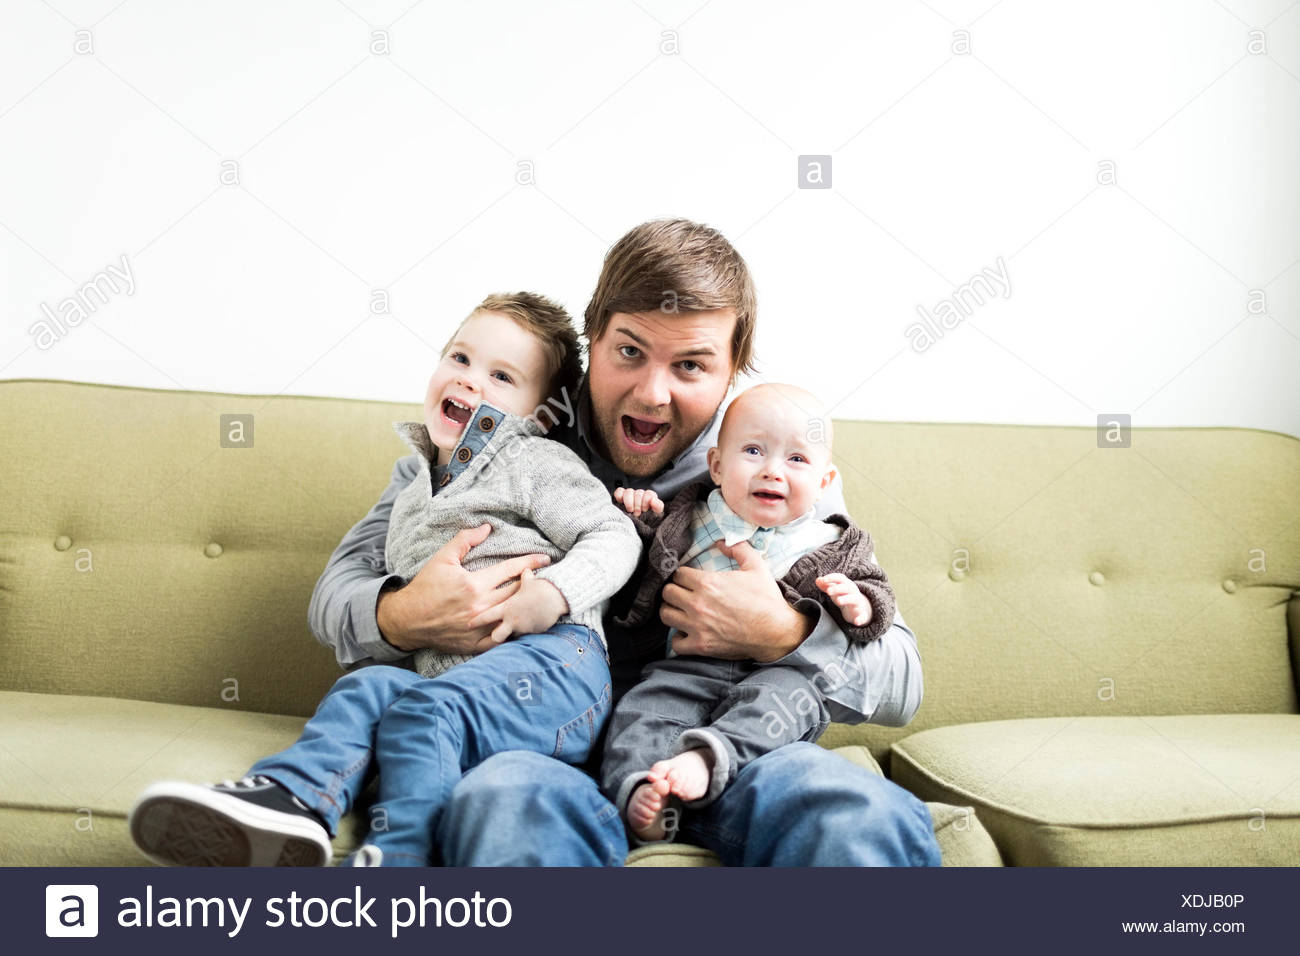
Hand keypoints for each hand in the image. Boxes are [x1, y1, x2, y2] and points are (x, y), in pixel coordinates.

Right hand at [375, 523, 550, 653]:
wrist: (407, 619)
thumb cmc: (425, 587)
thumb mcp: (442, 558)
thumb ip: (464, 540)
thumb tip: (486, 527)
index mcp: (475, 584)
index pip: (511, 570)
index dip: (530, 562)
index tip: (545, 559)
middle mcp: (481, 606)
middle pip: (518, 593)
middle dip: (534, 584)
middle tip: (548, 579)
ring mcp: (479, 627)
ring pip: (513, 616)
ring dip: (527, 607)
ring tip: (540, 601)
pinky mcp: (475, 644)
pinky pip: (501, 639)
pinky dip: (513, 631)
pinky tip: (522, 624)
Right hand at [614, 486, 663, 517]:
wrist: (637, 529)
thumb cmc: (647, 522)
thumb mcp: (656, 516)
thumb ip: (658, 506)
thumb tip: (653, 500)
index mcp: (649, 497)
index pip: (648, 494)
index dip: (646, 502)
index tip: (644, 510)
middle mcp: (640, 495)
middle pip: (638, 493)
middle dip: (638, 505)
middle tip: (637, 514)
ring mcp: (630, 496)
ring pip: (628, 492)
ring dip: (629, 502)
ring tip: (630, 511)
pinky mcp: (620, 497)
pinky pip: (619, 492)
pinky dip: (619, 496)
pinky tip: (622, 504)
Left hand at [659, 540, 813, 662]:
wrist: (777, 631)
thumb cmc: (767, 599)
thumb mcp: (756, 566)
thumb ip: (737, 548)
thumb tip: (721, 541)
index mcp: (708, 583)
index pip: (677, 574)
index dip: (683, 575)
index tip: (689, 580)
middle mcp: (698, 604)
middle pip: (667, 593)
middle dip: (675, 591)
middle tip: (684, 594)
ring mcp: (698, 627)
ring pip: (665, 615)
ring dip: (672, 611)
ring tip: (683, 611)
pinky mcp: (701, 646)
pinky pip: (675, 642)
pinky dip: (678, 637)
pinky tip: (688, 632)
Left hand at [816, 573, 871, 625]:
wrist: (860, 608)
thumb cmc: (844, 596)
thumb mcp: (835, 590)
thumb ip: (826, 585)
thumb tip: (818, 580)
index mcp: (846, 584)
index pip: (840, 578)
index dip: (832, 578)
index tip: (823, 580)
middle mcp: (853, 592)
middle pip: (847, 588)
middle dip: (838, 588)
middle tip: (828, 591)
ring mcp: (858, 603)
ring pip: (854, 599)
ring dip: (846, 599)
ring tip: (838, 601)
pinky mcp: (862, 614)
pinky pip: (862, 616)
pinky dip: (860, 619)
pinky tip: (857, 622)